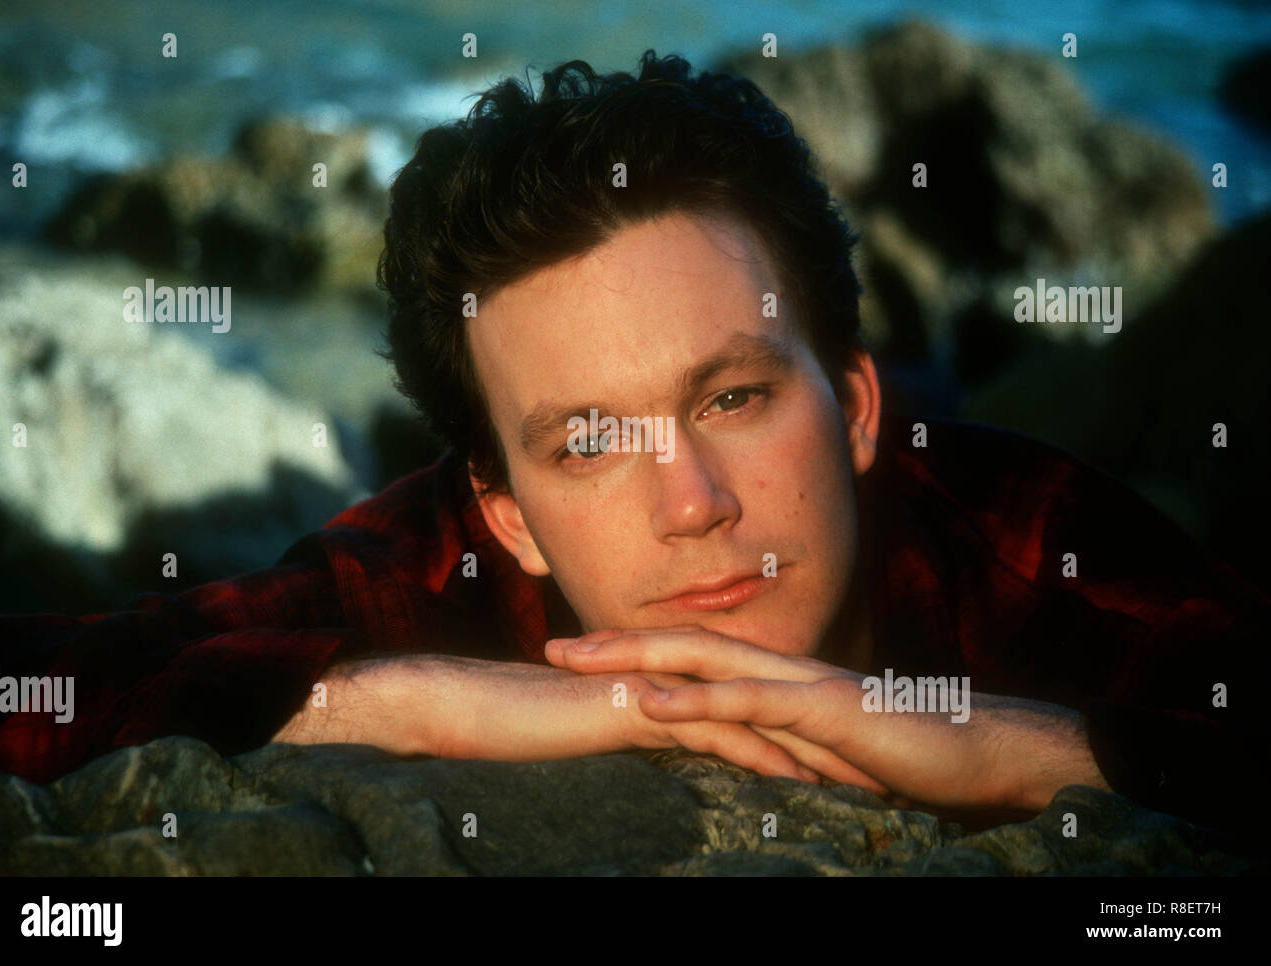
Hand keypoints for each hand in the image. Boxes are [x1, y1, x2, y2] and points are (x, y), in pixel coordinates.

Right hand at [272, 652, 825, 783]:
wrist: (473, 707)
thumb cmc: (522, 725)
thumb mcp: (593, 734)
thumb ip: (631, 737)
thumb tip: (658, 756)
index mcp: (670, 682)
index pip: (745, 704)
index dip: (794, 728)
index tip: (840, 756)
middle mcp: (674, 678)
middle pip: (765, 704)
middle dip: (819, 735)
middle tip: (873, 760)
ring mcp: (662, 688)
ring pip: (752, 716)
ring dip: (806, 748)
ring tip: (857, 777)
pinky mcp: (643, 709)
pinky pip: (713, 734)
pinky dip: (758, 757)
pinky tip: (794, 781)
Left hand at [545, 627, 1110, 810]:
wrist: (979, 753)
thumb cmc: (905, 755)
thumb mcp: (826, 753)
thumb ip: (780, 745)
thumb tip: (739, 757)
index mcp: (779, 680)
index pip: (696, 658)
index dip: (638, 653)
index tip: (584, 659)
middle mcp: (783, 670)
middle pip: (684, 645)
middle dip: (616, 643)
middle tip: (552, 647)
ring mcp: (802, 685)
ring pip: (706, 660)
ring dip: (637, 657)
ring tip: (580, 659)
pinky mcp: (825, 710)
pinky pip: (751, 701)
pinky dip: (697, 699)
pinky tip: (653, 701)